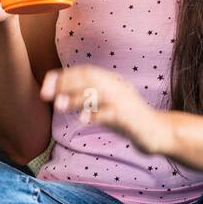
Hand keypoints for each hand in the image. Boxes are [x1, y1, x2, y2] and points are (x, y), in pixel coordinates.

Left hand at [40, 65, 172, 155]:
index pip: (83, 71)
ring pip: (99, 92)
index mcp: (110, 81)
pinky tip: (84, 120)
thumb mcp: (103, 106)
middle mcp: (116, 86)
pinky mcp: (130, 117)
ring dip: (77, 98)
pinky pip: (113, 113)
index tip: (44, 90)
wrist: (158, 132)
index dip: (62, 77)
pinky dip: (97, 115)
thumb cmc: (126, 119)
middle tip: (47, 97)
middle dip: (66, 85)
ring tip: (60, 106)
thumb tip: (57, 96)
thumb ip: (85, 100)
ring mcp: (124, 101)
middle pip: (89, 77)